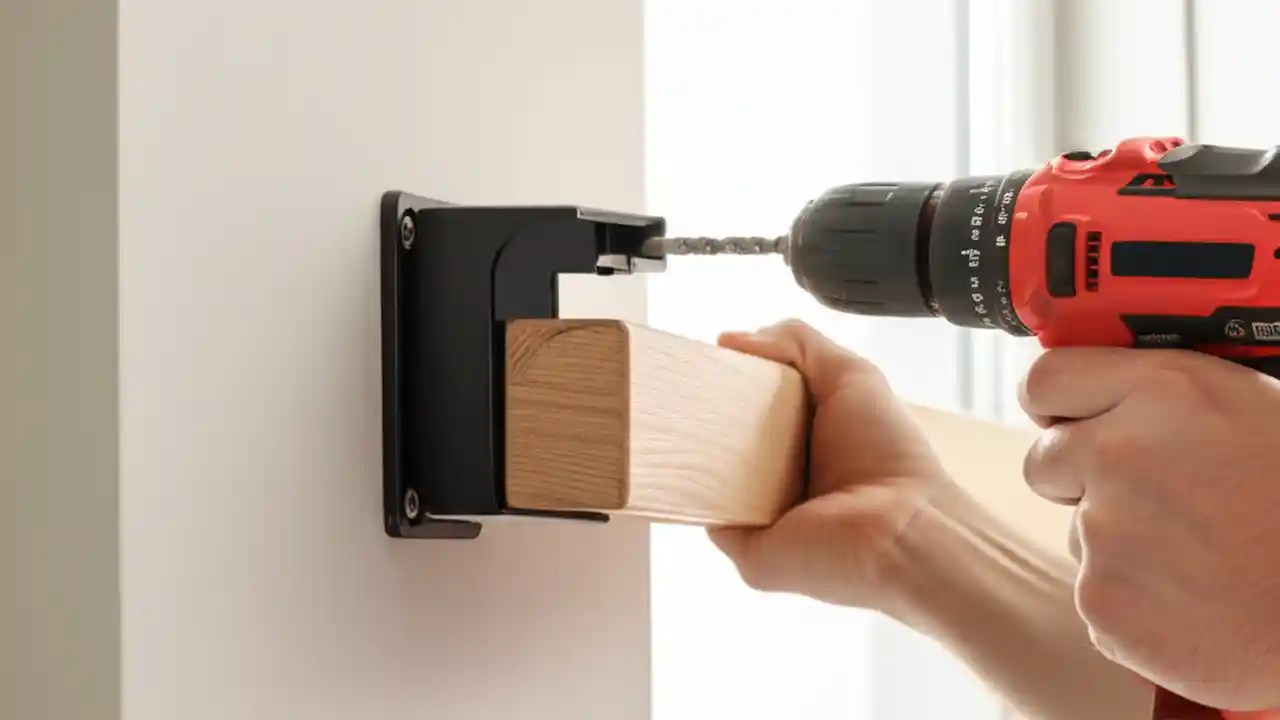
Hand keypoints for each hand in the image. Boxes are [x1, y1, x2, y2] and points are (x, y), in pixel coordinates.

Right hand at [708, 320, 951, 609]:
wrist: (900, 526)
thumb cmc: (888, 454)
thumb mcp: (851, 375)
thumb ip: (799, 344)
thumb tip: (735, 339)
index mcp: (810, 447)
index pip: (757, 413)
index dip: (733, 389)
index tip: (709, 367)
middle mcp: (787, 484)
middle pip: (728, 447)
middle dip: (707, 421)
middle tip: (686, 394)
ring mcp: (766, 521)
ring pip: (712, 484)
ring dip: (696, 458)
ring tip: (676, 423)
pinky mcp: (750, 552)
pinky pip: (709, 521)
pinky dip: (694, 499)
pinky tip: (683, 466)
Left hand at [1021, 347, 1279, 709]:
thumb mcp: (1256, 410)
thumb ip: (1167, 397)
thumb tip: (1111, 398)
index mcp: (1168, 391)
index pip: (1046, 380)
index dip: (1053, 406)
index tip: (1064, 421)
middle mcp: (1122, 453)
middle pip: (1044, 460)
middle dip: (1080, 479)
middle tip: (1150, 503)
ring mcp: (1105, 531)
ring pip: (1078, 532)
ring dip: (1120, 545)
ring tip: (1201, 558)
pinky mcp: (1102, 601)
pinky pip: (1097, 593)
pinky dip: (1136, 604)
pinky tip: (1197, 601)